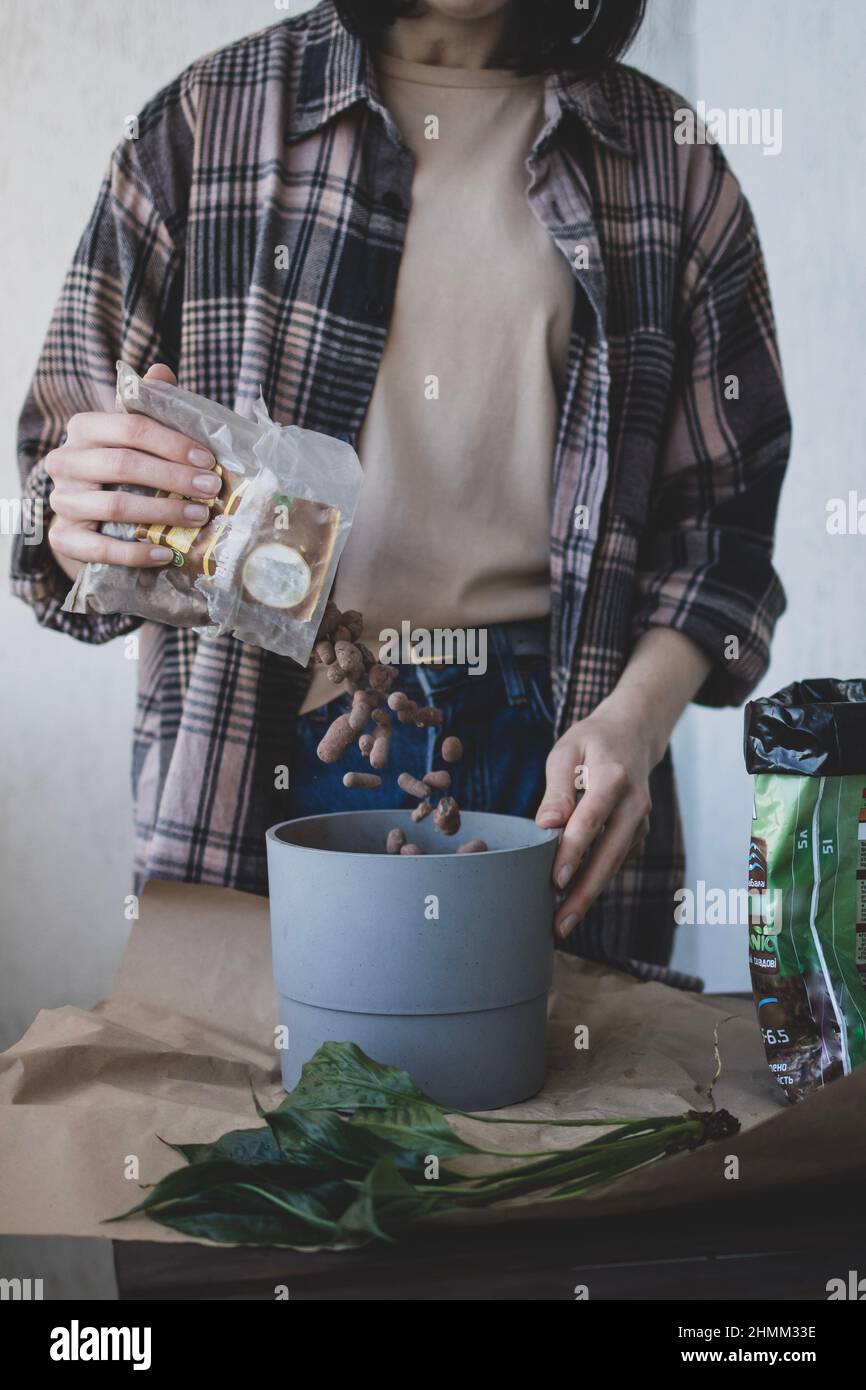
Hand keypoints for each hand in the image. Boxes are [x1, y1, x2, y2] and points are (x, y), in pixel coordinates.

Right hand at [45, 363, 221, 576]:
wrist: (91, 518)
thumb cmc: (124, 469)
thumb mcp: (135, 436)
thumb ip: (149, 406)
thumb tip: (162, 372)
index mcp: (84, 428)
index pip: (131, 427)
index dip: (173, 443)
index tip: (209, 460)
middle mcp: (65, 461)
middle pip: (124, 464)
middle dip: (174, 477)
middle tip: (211, 489)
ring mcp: (62, 501)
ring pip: (114, 506)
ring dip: (163, 512)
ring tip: (199, 517)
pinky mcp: (64, 538)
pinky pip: (100, 548)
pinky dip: (137, 553)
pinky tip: (167, 552)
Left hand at [535, 704, 653, 939]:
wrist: (634, 733)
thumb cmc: (591, 743)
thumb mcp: (566, 752)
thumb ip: (558, 790)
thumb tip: (547, 827)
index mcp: (614, 778)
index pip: (590, 820)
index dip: (573, 852)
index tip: (555, 881)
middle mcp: (635, 803)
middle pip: (608, 854)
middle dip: (583, 892)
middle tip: (559, 924)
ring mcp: (641, 820)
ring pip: (613, 864)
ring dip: (589, 893)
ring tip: (561, 923)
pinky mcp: (638, 832)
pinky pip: (615, 860)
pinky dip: (595, 880)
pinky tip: (573, 899)